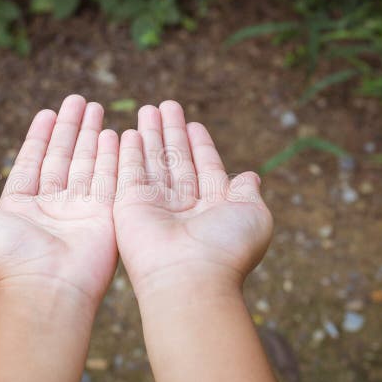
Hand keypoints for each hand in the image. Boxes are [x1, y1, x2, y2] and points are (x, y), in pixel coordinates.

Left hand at [0, 95, 118, 310]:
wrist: (47, 291)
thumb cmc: (9, 260)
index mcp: (23, 205)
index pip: (33, 161)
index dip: (41, 136)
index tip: (48, 112)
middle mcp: (52, 205)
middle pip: (63, 156)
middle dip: (71, 128)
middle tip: (79, 100)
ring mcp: (80, 210)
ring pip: (87, 163)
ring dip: (93, 136)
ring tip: (97, 108)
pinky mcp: (104, 216)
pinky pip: (109, 179)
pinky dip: (113, 156)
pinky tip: (116, 134)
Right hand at [113, 100, 272, 298]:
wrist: (190, 277)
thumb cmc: (226, 248)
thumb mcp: (253, 215)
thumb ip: (248, 192)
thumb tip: (252, 175)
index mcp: (213, 207)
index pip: (205, 167)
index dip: (200, 145)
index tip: (195, 123)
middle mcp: (184, 206)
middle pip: (177, 159)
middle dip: (172, 132)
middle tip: (167, 105)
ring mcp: (156, 205)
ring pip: (153, 161)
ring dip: (150, 134)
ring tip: (148, 107)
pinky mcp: (130, 206)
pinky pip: (129, 173)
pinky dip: (129, 153)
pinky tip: (128, 133)